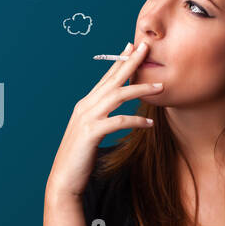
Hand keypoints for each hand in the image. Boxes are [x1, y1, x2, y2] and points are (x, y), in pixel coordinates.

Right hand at [45, 39, 162, 199]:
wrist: (64, 179)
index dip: (119, 61)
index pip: (105, 78)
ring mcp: (87, 119)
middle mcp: (85, 107)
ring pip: (117, 96)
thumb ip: (101, 119)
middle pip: (112, 80)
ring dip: (140, 89)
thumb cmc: (80, 158)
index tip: (132, 46)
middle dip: (130, 62)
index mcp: (85, 104)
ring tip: (161, 86)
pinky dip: (136, 120)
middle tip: (146, 47)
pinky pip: (119, 121)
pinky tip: (150, 123)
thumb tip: (116, 113)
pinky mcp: (91, 133)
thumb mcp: (91, 133)